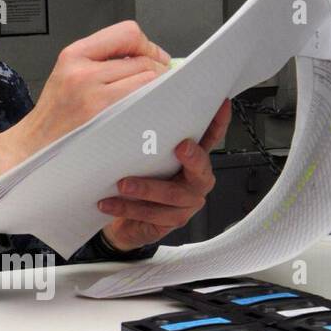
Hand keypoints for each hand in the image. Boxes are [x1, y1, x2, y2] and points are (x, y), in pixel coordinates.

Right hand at [0, 20, 170, 177]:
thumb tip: (145, 56)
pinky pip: (141, 99)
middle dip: (157, 69)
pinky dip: (150, 102)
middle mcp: (83, 71)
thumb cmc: (55, 115)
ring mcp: (93, 94)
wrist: (35, 145)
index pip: (127, 33)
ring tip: (150, 96)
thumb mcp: (68, 74)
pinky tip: (145, 108)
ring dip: (156, 87)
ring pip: (146, 78)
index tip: (154, 57)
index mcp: (74, 55)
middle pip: (141, 58)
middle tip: (160, 81)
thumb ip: (102, 60)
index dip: (148, 45)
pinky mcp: (102, 115)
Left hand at [97, 98, 232, 250]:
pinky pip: (153, 214)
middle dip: (193, 157)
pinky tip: (109, 202)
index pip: (212, 138)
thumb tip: (137, 110)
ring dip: (145, 188)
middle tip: (181, 147)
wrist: (126, 224)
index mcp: (194, 161)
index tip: (221, 106)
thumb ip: (150, 141)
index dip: (219, 123)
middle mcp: (196, 182)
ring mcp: (187, 203)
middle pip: (201, 170)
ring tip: (123, 184)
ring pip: (171, 194)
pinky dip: (128, 208)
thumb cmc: (139, 185)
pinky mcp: (173, 221)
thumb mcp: (146, 160)